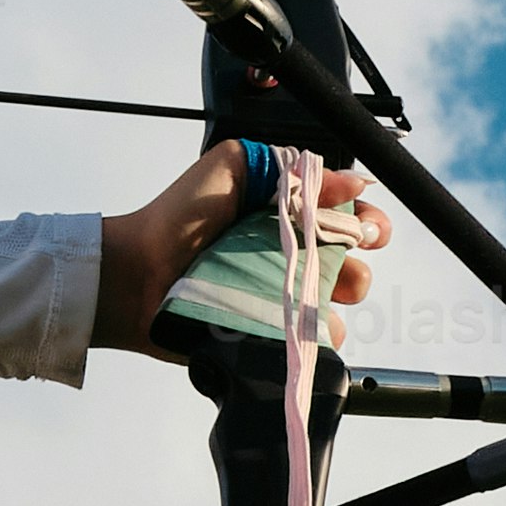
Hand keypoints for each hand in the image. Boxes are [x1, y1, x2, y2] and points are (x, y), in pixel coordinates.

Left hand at [95, 139, 388, 351]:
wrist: (137, 275)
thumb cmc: (178, 219)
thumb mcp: (232, 167)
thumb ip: (287, 166)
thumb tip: (349, 179)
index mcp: (287, 214)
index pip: (345, 215)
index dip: (365, 219)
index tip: (368, 228)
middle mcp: (290, 254)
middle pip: (352, 260)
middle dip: (360, 258)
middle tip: (348, 257)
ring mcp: (281, 296)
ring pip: (339, 302)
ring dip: (342, 293)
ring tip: (322, 289)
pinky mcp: (268, 333)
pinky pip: (312, 339)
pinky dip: (319, 334)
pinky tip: (303, 322)